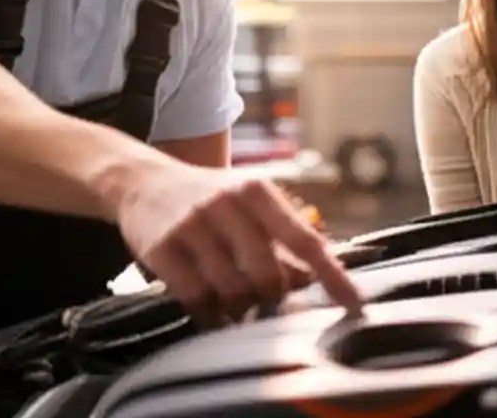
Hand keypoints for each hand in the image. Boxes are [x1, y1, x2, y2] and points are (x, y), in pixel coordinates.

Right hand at [113, 163, 362, 327]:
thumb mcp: (249, 202)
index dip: (333, 276)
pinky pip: (197, 299)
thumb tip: (317, 280)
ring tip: (240, 310)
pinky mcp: (162, 248)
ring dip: (242, 311)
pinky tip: (213, 314)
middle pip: (268, 274)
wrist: (142, 181)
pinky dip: (211, 316)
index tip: (354, 306)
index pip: (306, 240)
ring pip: (233, 291)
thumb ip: (283, 236)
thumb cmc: (209, 199)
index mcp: (258, 190)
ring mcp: (192, 225)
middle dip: (274, 300)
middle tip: (270, 307)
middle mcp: (226, 203)